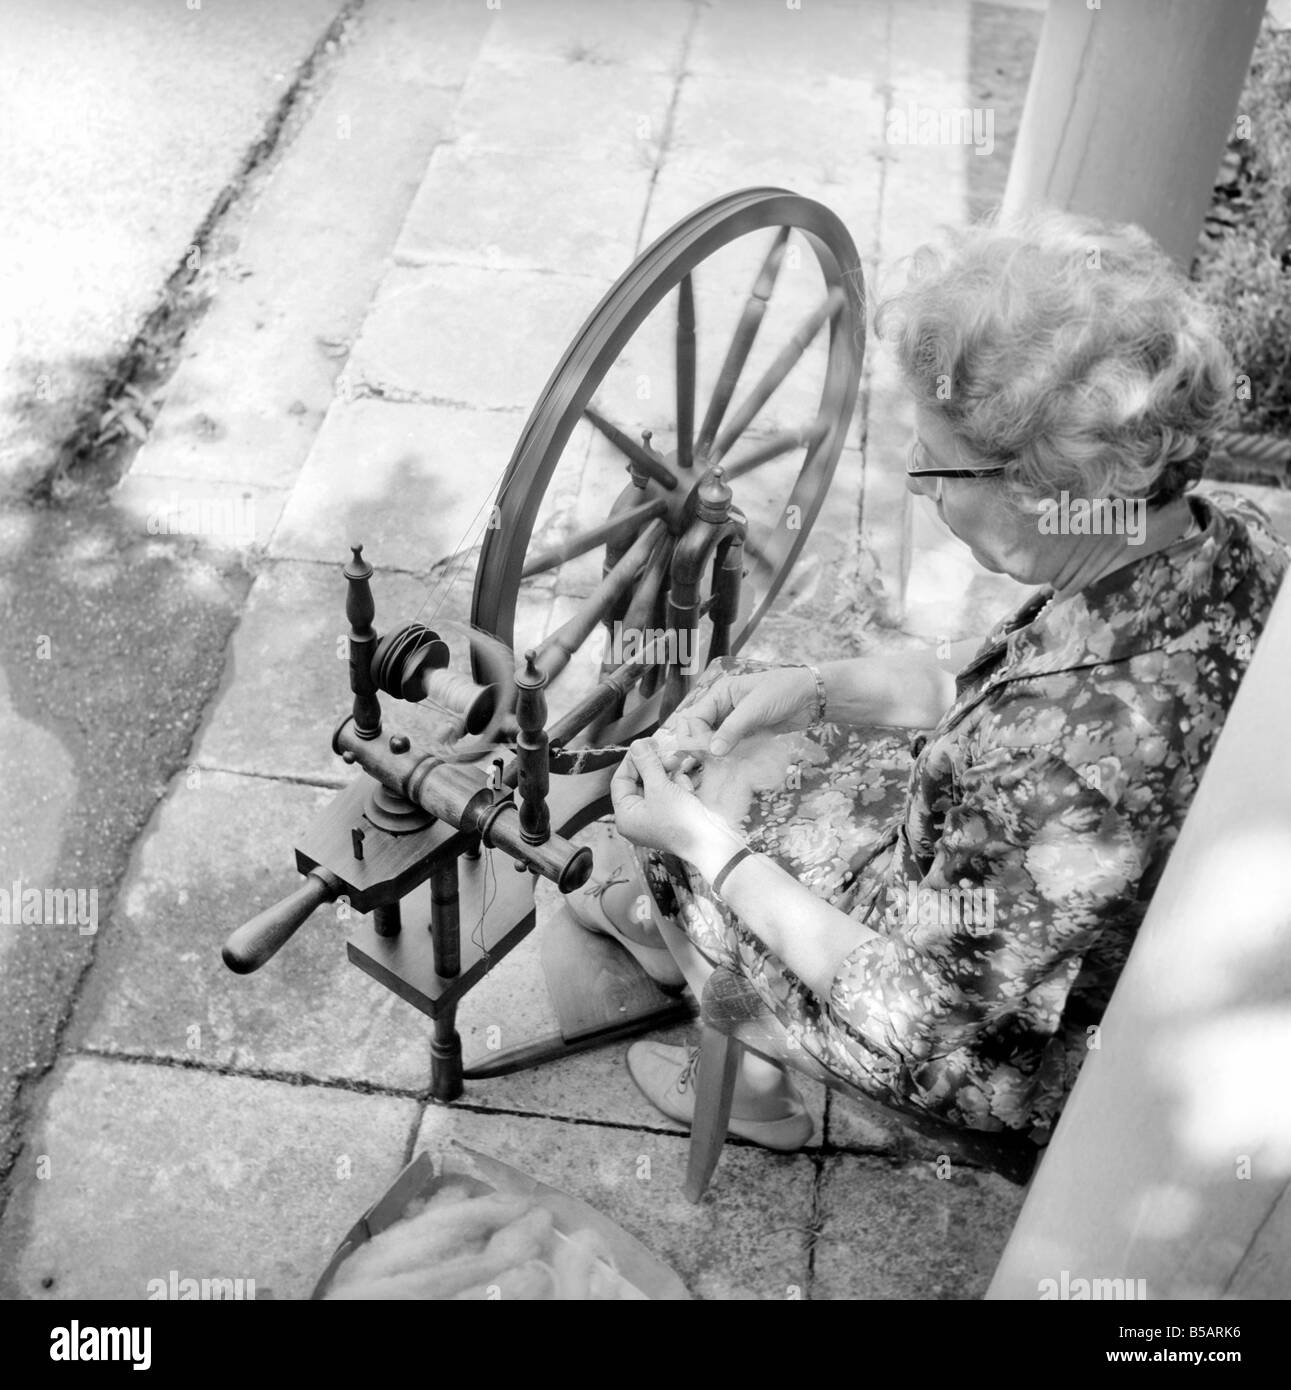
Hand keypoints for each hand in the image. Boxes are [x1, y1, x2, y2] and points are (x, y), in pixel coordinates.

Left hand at [610, 738, 711, 855]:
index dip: (633, 760)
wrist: (712, 844)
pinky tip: (687, 790)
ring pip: (656, 785)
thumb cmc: (682, 822)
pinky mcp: (672, 816)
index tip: (646, 744)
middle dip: (655, 767)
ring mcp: (655, 818)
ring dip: (669, 776)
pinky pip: (669, 794)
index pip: (621, 780)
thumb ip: (647, 763)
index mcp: (626, 816)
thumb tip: (636, 745)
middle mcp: (637, 819)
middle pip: (639, 781)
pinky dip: (678, 787)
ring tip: (681, 773)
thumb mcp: (661, 788)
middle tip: (668, 755)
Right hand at [657, 666, 818, 765]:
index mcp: (720, 693)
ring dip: (716, 754)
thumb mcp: (755, 708)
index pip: (695, 717)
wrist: (812, 697)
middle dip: (702, 747)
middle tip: (711, 762)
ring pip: (714, 741)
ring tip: (721, 767)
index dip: (697, 736)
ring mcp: (735, 722)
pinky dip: (730, 756)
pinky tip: (732, 766)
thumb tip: (713, 750)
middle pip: (701, 730)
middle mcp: (723, 708)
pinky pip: (731, 747)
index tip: (707, 752)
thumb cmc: (783, 691)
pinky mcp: (747, 734)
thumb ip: (732, 729)